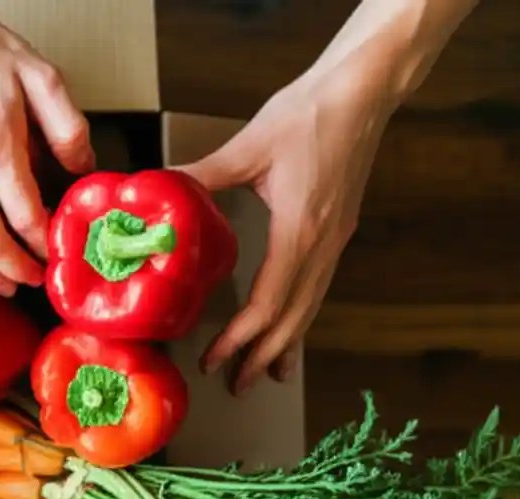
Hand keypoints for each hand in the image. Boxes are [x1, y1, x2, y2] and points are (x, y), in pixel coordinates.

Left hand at [178, 63, 396, 394]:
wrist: (361, 91)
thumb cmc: (308, 114)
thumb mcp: (248, 146)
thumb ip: (202, 176)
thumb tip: (158, 190)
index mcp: (300, 229)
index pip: (269, 302)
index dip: (241, 338)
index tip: (215, 360)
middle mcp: (324, 243)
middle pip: (294, 317)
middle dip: (262, 356)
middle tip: (234, 386)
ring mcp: (336, 239)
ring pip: (311, 306)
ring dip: (286, 343)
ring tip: (264, 375)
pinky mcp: (338, 230)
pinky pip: (318, 286)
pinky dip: (300, 315)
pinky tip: (290, 329)